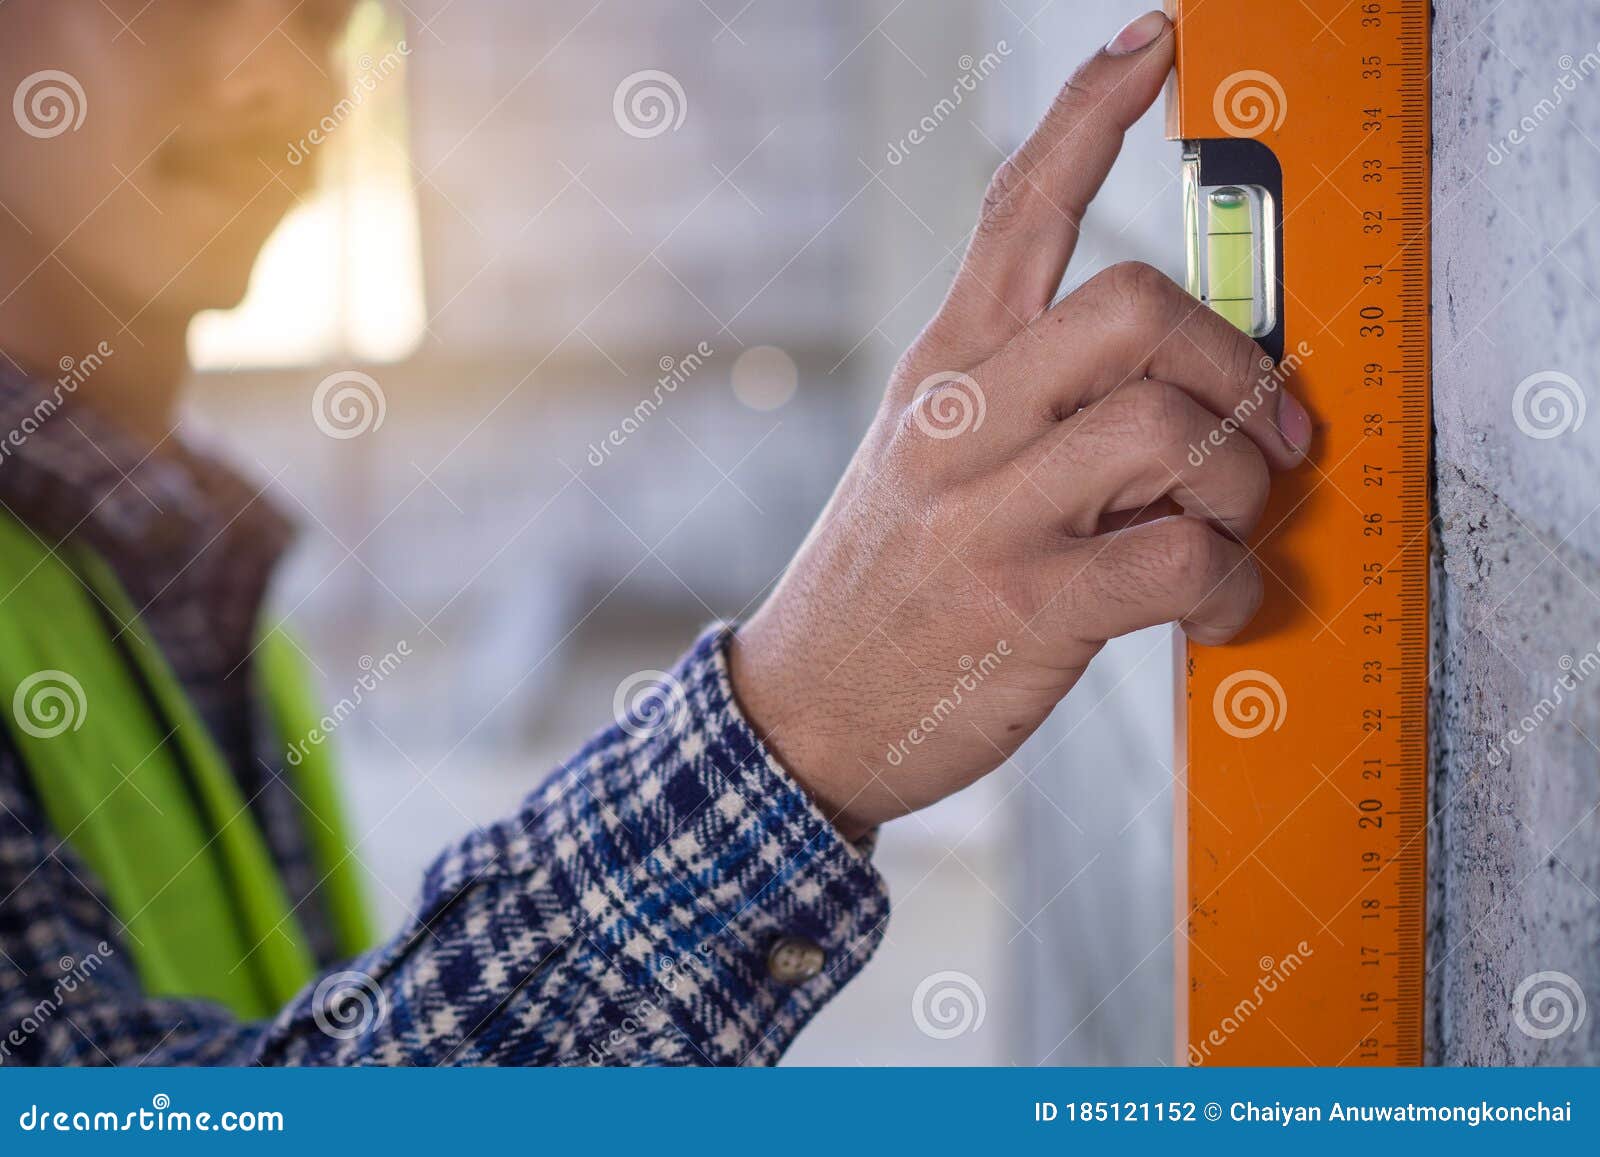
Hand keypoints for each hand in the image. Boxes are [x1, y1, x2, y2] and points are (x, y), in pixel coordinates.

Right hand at [727, 11, 1310, 841]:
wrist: (806, 710)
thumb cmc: (887, 582)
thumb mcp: (922, 461)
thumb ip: (1025, 402)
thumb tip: (1174, 378)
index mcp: (942, 372)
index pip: (1018, 210)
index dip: (1091, 113)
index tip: (1155, 45)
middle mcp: (961, 423)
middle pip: (1134, 306)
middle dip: (1235, 362)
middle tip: (1269, 426)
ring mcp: (989, 514)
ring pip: (1170, 428)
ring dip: (1246, 484)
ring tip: (1231, 531)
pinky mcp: (1027, 607)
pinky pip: (1180, 559)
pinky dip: (1232, 584)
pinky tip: (1214, 606)